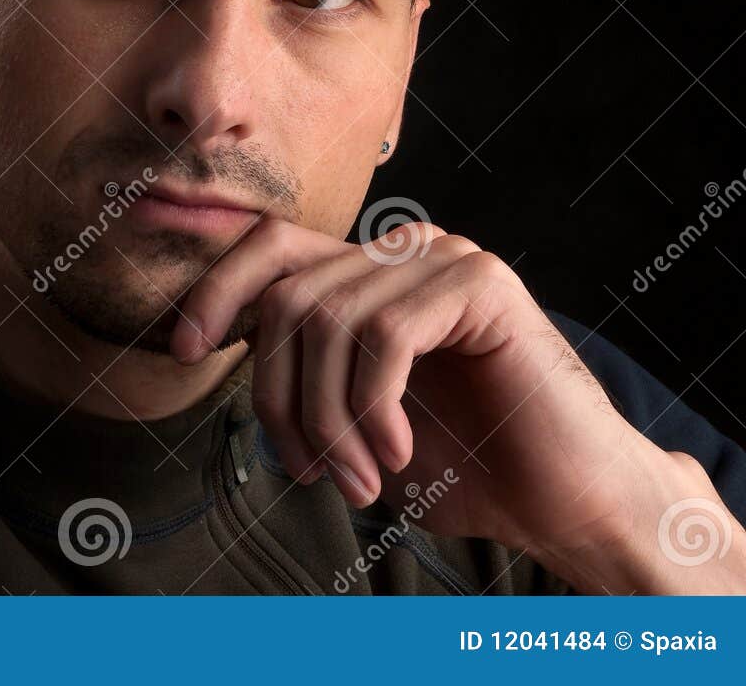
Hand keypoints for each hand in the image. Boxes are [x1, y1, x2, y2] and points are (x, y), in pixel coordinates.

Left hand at [168, 217, 743, 583]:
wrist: (566, 502)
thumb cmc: (460, 466)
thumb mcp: (350, 418)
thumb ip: (294, 370)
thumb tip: (206, 342)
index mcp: (367, 275)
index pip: (268, 247)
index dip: (216, 290)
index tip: (182, 350)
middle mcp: (400, 251)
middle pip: (287, 296)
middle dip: (281, 397)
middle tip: (309, 472)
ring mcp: (442, 258)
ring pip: (327, 319)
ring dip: (329, 419)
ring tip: (357, 481)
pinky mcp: (480, 283)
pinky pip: (383, 334)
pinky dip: (373, 407)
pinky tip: (398, 456)